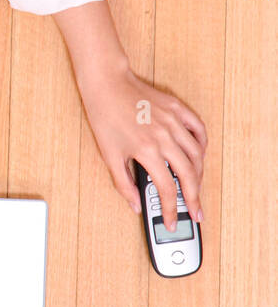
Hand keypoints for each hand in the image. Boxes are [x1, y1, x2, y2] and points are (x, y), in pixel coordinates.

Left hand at [78, 63, 206, 229]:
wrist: (107, 84)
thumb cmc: (105, 117)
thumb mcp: (109, 156)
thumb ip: (124, 184)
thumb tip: (135, 204)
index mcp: (147, 151)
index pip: (165, 189)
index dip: (170, 210)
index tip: (171, 221)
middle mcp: (164, 137)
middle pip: (188, 175)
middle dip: (193, 198)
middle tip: (196, 212)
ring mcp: (173, 121)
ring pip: (197, 155)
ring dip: (199, 175)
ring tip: (196, 188)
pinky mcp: (177, 109)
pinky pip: (198, 129)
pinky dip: (202, 145)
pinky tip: (199, 156)